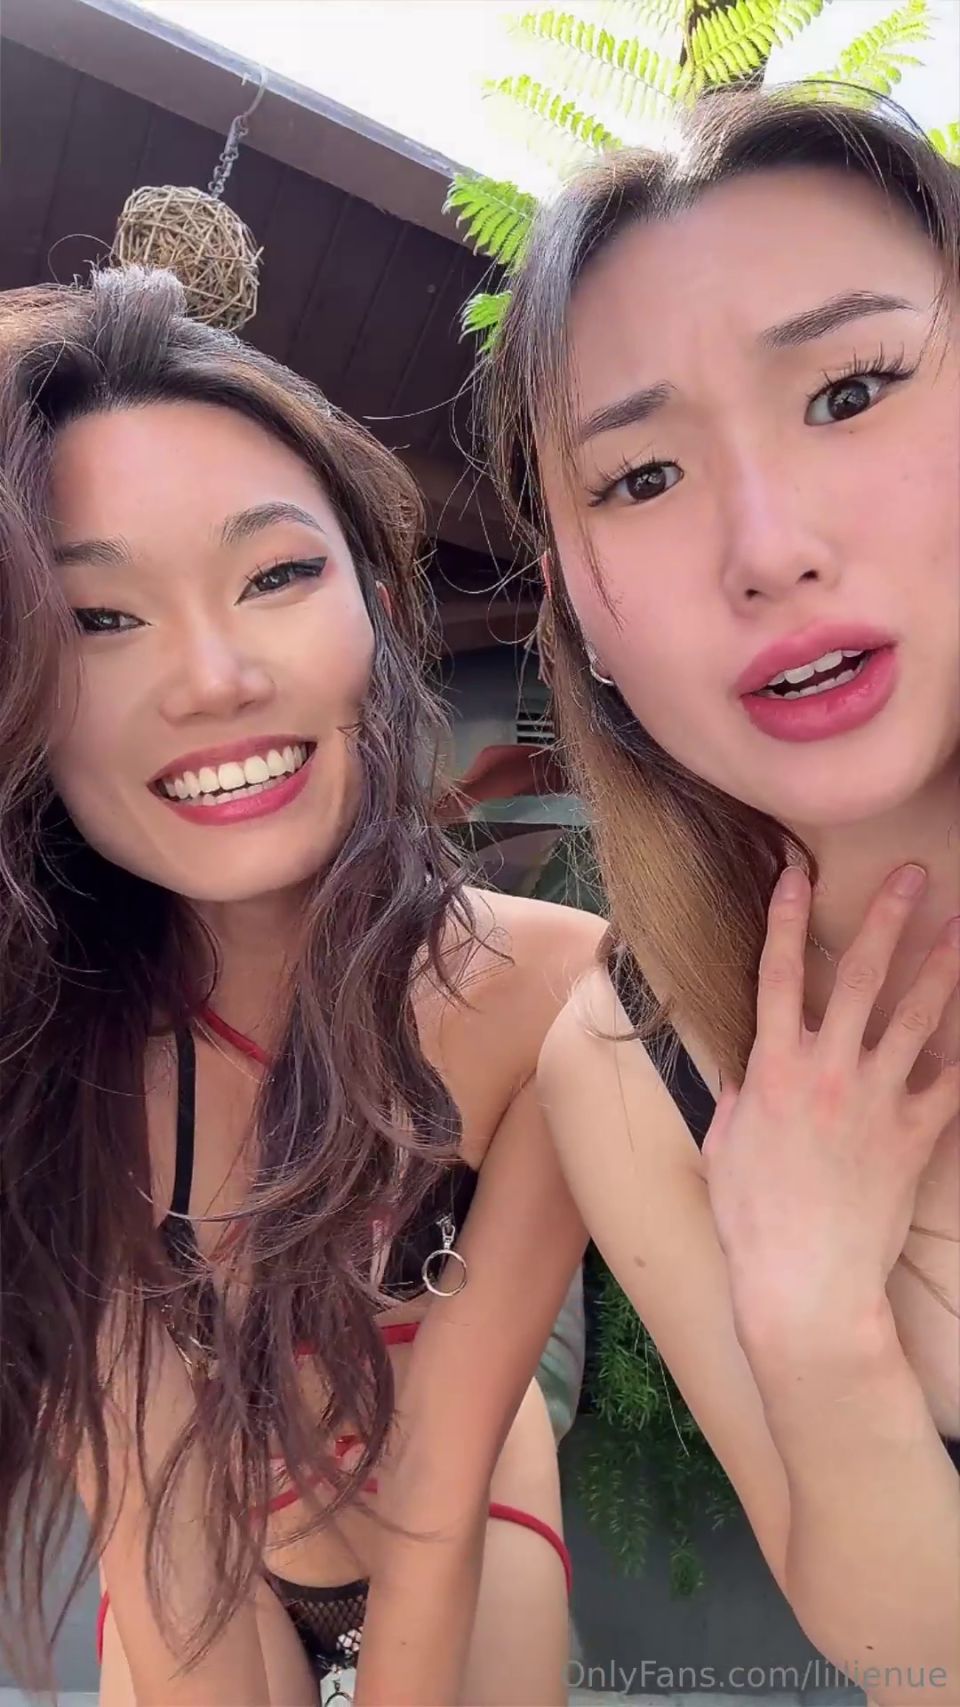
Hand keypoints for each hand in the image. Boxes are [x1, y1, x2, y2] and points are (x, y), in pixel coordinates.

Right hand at [703, 865, 959, 1341]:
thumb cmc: (750, 1218)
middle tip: (914, 875)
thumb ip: (737, 1096)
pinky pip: (949, 1085)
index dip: (787, 919)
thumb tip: (744, 1072)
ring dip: (942, 967)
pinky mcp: (912, 1135)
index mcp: (773, 1067)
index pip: (779, 974)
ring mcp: (875, 1099)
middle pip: (863, 977)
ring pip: (917, 1017)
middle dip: (889, 919)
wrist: (804, 1281)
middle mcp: (827, 1070)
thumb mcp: (723, 1145)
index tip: (796, 873)